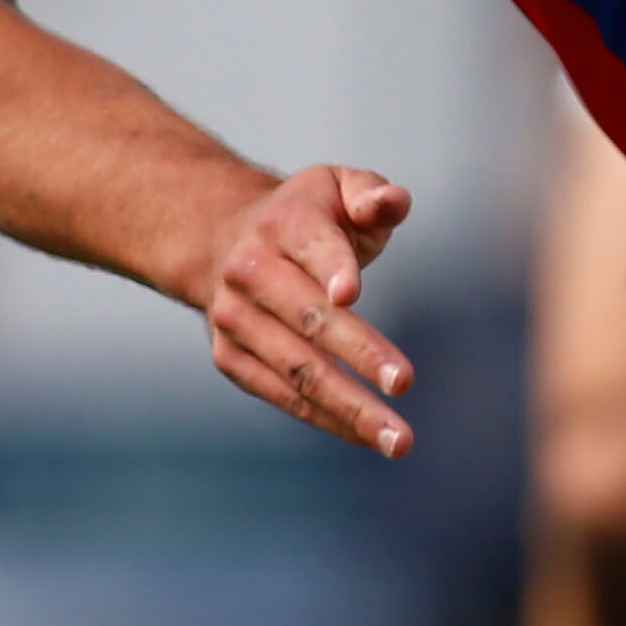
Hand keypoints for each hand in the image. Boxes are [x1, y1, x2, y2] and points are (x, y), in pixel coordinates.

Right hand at [201, 166, 416, 455]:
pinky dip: (327, 418)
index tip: (350, 294)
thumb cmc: (305, 215)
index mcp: (283, 221)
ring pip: (296, 368)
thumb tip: (392, 202)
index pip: (311, 244)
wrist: (220, 238)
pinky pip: (284, 395)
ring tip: (397, 439)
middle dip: (358, 351)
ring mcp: (234, 318)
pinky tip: (367, 436)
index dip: (332, 265)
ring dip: (348, 406)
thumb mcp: (338, 185)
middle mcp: (249, 270)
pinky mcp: (231, 358)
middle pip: (307, 317)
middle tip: (405, 383)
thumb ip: (372, 193)